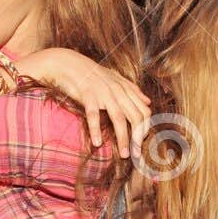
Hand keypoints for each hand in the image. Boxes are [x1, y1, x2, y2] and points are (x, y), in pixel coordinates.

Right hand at [19, 48, 150, 154]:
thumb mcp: (116, 79)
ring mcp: (104, 93)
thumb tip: (148, 101)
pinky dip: (96, 129)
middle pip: (135, 117)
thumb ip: (133, 90)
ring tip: (124, 154)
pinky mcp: (88, 95)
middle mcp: (118, 91)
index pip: (144, 111)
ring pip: (119, 118)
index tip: (141, 143)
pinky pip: (94, 115)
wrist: (68, 63)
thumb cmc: (92, 73)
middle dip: (138, 138)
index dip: (145, 128)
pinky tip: (97, 143)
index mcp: (126, 89)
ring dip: (123, 138)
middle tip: (137, 155)